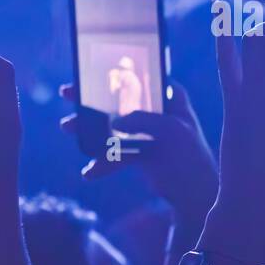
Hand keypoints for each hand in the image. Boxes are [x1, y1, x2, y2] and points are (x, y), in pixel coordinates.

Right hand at [59, 82, 218, 225]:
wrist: (195, 196)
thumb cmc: (192, 159)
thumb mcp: (172, 133)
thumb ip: (145, 121)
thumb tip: (116, 121)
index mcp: (170, 97)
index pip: (142, 76)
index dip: (116, 71)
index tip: (90, 69)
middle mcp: (159, 111)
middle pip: (120, 99)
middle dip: (93, 99)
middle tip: (68, 93)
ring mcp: (148, 132)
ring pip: (113, 126)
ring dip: (91, 129)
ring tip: (69, 129)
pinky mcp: (140, 152)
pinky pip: (116, 152)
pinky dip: (103, 161)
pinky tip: (90, 172)